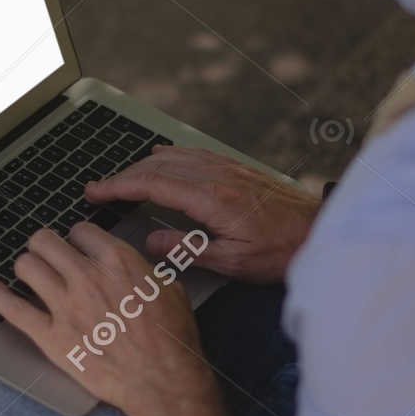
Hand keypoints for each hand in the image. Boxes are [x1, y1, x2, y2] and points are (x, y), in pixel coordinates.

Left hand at [0, 223, 218, 415]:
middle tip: (48, 254)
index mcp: (117, 261)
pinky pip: (13, 309)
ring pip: (26, 266)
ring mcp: (66, 306)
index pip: (80, 230)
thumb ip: (142, 268)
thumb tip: (129, 262)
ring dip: (27, 266)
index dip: (78, 237)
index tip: (77, 245)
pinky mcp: (51, 337)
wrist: (162, 381)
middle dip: (45, 245)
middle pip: (45, 241)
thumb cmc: (171, 338)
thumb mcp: (169, 287)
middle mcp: (87, 277)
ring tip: (30, 272)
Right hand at [83, 146, 321, 283]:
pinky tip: (161, 157)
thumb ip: (188, 249)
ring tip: (121, 178)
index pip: (152, 186)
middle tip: (97, 188)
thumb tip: (151, 241)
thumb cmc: (282, 249)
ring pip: (173, 158)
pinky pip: (193, 154)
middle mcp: (216, 176)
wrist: (320, 231)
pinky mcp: (238, 169)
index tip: (94, 192)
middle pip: (157, 168)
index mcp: (211, 198)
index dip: (118, 187)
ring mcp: (227, 168)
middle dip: (122, 176)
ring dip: (142, 165)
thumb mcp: (233, 261)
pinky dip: (169, 156)